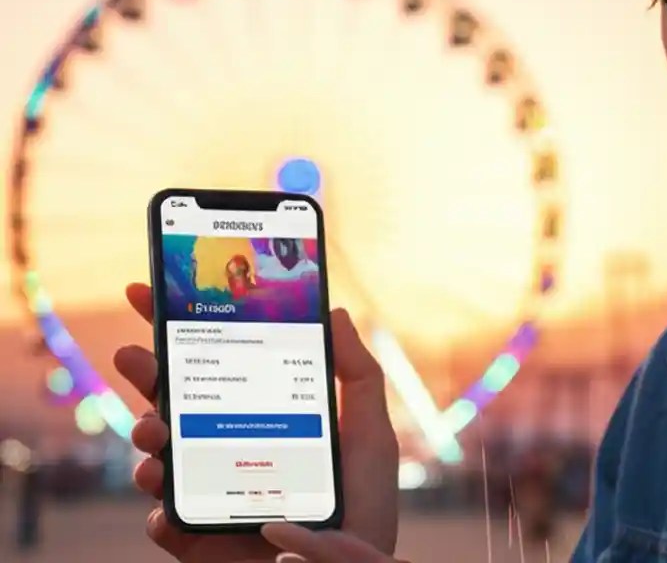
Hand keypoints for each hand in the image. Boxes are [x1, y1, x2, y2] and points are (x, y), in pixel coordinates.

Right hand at [112, 283, 399, 562]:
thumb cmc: (365, 506)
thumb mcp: (370, 433)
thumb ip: (356, 374)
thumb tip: (335, 311)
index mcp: (257, 415)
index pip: (210, 364)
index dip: (175, 329)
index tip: (147, 292)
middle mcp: (223, 447)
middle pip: (169, 401)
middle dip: (144, 373)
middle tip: (133, 353)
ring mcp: (205, 491)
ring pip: (154, 455)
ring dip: (146, 436)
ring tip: (157, 431)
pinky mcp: (197, 537)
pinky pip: (163, 519)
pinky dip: (160, 507)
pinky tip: (168, 498)